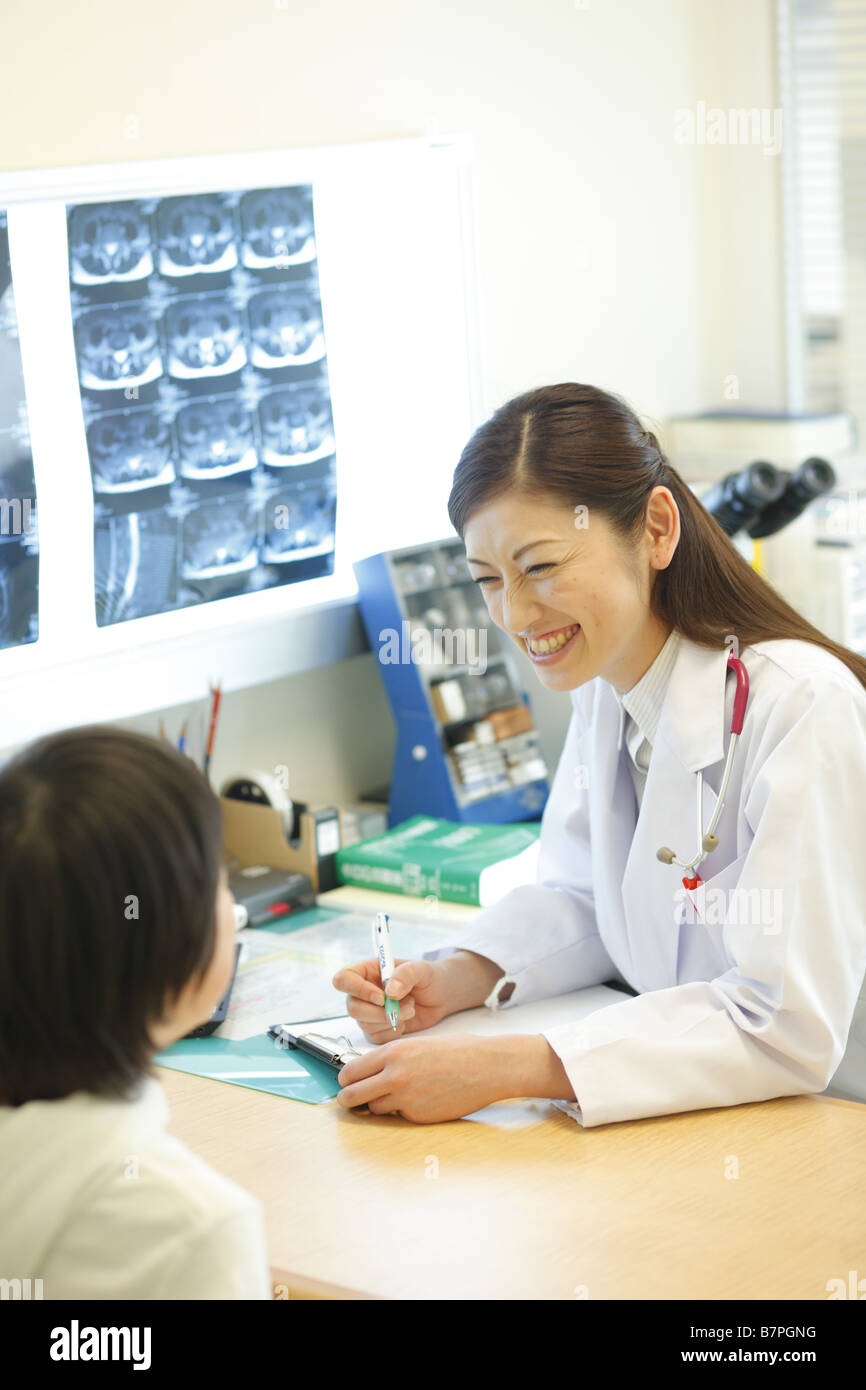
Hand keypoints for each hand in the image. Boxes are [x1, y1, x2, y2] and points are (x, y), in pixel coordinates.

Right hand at [331, 956, 451, 1044]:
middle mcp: (362, 992)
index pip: (344, 980)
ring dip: (391, 1020)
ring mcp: (368, 1012)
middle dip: (379, 1012)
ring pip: (364, 1025)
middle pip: (352, 1008)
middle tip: (405, 1007)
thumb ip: (405, 975)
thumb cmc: (428, 977)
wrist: (440, 997)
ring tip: (410, 1008)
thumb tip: (389, 992)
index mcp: (366, 971)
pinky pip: (376, 1037)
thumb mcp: (420, 969)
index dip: (357, 990)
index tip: (381, 997)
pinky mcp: (377, 1029)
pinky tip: (406, 1019)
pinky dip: (394, 1031)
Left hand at [335, 1034, 508, 1121]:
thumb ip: (392, 1058)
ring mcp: (406, 1099)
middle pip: (351, 1095)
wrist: (487, 1067)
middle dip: (348, 1099)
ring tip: (399, 1095)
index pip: (350, 1071)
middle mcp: (395, 1076)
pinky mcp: (418, 1116)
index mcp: (393, 1053)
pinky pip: (400, 1117)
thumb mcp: (418, 1044)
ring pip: (374, 1109)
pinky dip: (405, 1111)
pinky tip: (423, 1099)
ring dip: (380, 1105)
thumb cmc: (457, 1051)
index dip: (346, 1079)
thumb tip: (370, 1071)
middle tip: (352, 1099)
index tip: (347, 1082)